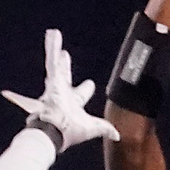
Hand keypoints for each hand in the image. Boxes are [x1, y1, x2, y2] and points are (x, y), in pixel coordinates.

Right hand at [2, 29, 119, 150]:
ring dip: (55, 49)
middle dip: (65, 66)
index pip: (81, 94)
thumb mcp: (93, 128)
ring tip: (54, 36)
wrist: (55, 130)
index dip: (86, 89)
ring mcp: (56, 85)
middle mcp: (63, 94)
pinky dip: (52, 47)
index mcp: (73, 105)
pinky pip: (52, 59)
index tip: (90, 84)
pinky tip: (53, 34)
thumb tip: (117, 135)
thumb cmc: (71, 131)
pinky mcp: (53, 79)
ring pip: (56, 64)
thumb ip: (105, 129)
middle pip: (65, 75)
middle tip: (65, 55)